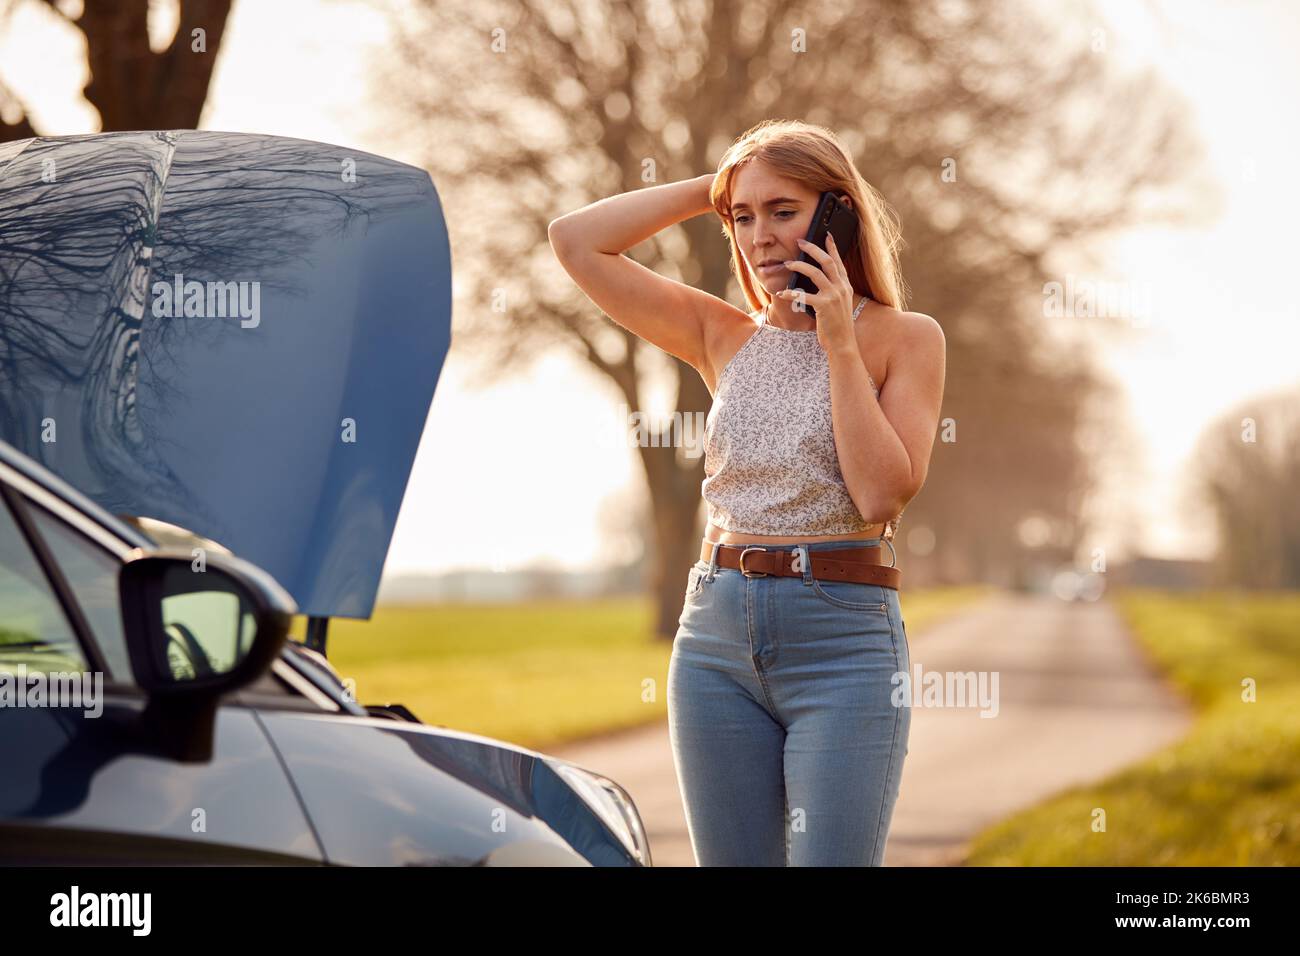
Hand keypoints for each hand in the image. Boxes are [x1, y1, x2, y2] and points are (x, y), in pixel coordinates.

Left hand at [777, 234, 857, 354]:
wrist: (843, 343)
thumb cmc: (837, 326)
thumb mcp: (838, 305)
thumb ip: (831, 291)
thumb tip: (815, 279)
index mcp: (845, 286)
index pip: (839, 262)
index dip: (832, 247)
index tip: (826, 235)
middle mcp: (842, 288)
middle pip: (827, 261)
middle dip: (812, 249)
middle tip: (800, 241)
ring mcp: (834, 296)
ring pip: (815, 272)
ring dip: (799, 265)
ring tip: (788, 263)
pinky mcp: (824, 306)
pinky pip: (803, 295)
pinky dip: (790, 294)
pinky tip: (782, 294)